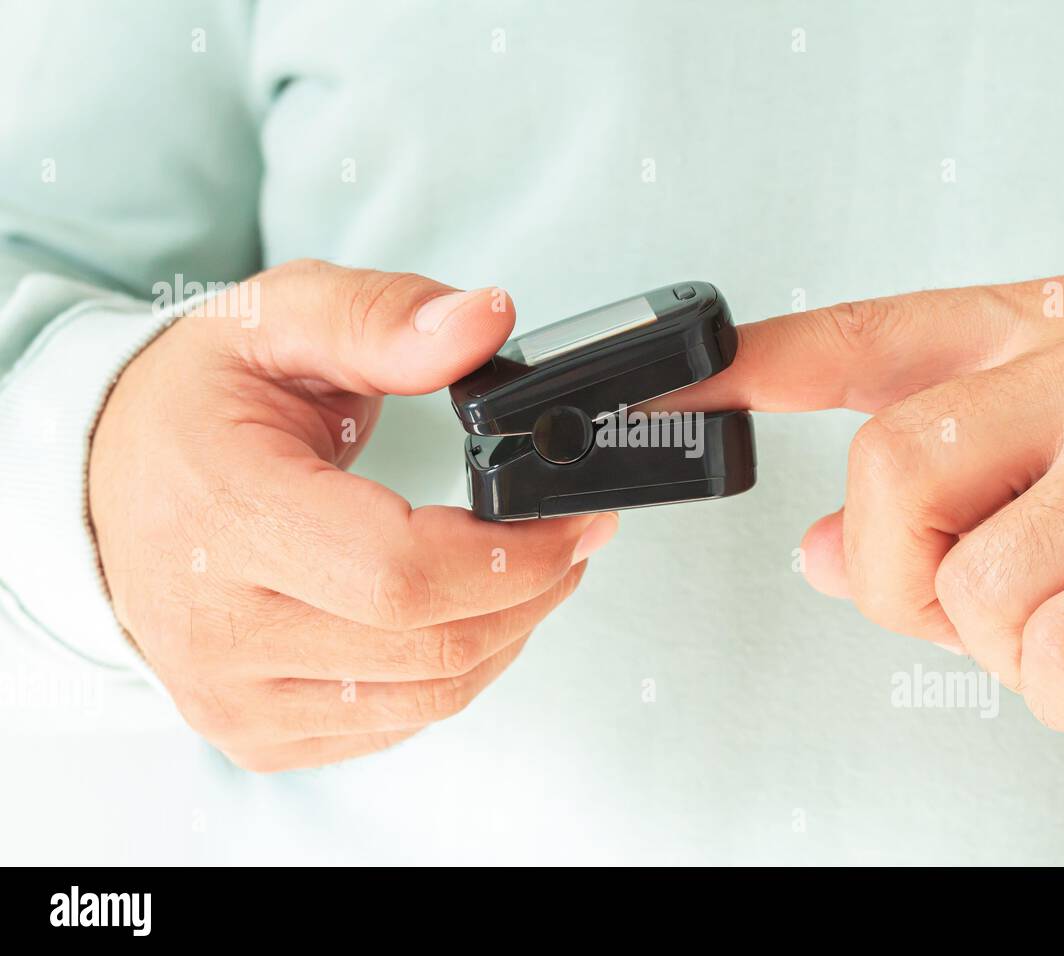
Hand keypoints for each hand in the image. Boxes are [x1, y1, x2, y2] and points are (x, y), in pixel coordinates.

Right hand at [89, 260, 617, 770]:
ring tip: (529, 573)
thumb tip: (488, 319)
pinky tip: (462, 614)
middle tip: (572, 540)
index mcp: (223, 516)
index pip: (399, 576)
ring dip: (506, 636)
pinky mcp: (253, 733)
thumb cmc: (196, 400)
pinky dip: (450, 673)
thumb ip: (384, 316)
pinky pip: (392, 725)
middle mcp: (216, 629)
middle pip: (429, 648)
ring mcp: (231, 696)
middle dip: (532, 594)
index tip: (574, 520)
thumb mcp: (280, 318)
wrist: (107, 482)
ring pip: (425, 699)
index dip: (514, 558)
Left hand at [677, 275, 1063, 731]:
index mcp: (1046, 329)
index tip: (676, 391)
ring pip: (965, 587)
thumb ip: (942, 490)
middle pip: (889, 475)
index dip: (754, 367)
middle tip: (976, 598)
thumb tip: (824, 555)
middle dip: (906, 576)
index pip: (864, 337)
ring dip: (1004, 649)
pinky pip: (1049, 659)